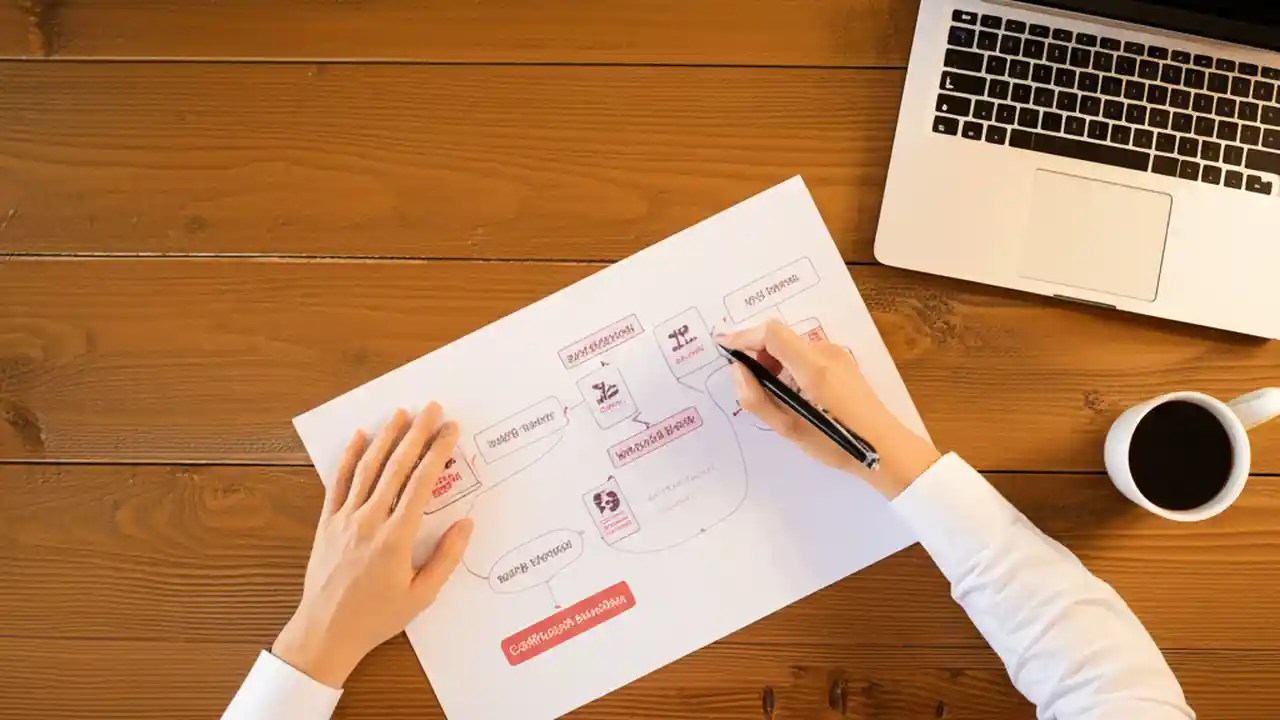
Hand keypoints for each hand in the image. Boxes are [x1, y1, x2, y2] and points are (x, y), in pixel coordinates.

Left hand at [272, 402, 473, 687]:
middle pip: (396, 466)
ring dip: (386, 437)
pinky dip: (348, 458)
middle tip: (431, 408)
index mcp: (396, 537)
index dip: (438, 452)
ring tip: (400, 414)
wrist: (326, 632)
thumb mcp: (422, 596)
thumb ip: (446, 558)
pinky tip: (360, 437)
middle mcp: (369, 520)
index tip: (451, 430)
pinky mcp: (327, 523)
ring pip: (367, 468)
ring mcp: (345, 519)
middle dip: (416, 433)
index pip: (422, 483)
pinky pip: (338, 483)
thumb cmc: (377, 617)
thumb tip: (466, 524)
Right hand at [719, 321, 940, 497]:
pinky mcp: (843, 362)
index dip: (743, 336)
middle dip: (757, 352)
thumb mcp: (790, 428)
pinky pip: (807, 354)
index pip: (771, 333)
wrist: (886, 449)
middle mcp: (826, 352)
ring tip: (773, 393)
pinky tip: (793, 393)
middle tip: (750, 382)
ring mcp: (837, 355)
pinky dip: (790, 364)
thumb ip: (757, 399)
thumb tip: (737, 371)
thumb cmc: (838, 443)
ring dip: (774, 360)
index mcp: (813, 367)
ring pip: (793, 345)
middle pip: (780, 337)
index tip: (723, 347)